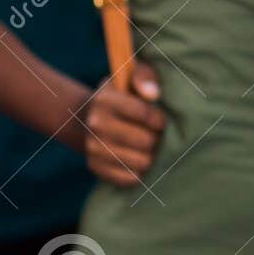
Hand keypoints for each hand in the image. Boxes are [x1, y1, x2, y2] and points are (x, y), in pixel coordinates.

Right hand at [81, 62, 165, 185]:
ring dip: (153, 156)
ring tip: (152, 148)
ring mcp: (93, 147)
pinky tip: (141, 160)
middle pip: (145, 140)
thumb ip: (145, 76)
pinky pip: (130, 178)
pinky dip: (141, 172)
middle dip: (158, 139)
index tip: (162, 121)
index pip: (143, 113)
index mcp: (105, 98)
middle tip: (159, 136)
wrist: (91, 116)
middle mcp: (95, 123)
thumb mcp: (131, 75)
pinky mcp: (94, 167)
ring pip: (141, 162)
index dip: (160, 120)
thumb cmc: (123, 94)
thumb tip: (153, 95)